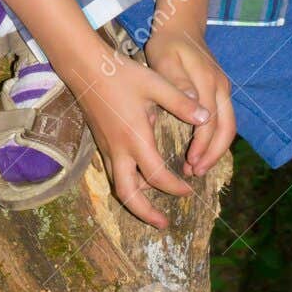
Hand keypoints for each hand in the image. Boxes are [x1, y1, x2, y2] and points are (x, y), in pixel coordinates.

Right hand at [64, 42, 210, 230]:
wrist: (85, 67)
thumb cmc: (121, 74)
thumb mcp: (155, 84)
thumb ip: (181, 102)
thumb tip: (207, 118)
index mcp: (135, 138)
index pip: (157, 175)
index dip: (175, 187)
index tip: (190, 190)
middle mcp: (119, 150)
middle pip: (128, 194)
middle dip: (145, 213)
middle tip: (163, 224)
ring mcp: (106, 148)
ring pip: (118, 186)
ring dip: (135, 201)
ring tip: (151, 211)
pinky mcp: (101, 143)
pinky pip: (113, 173)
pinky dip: (127, 184)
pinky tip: (138, 181)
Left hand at [144, 28, 234, 177]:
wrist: (181, 26)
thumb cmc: (168, 45)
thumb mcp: (165, 60)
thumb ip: (178, 84)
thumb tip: (194, 107)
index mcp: (207, 81)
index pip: (210, 122)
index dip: (202, 145)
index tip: (190, 162)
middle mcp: (221, 87)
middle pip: (227, 128)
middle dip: (214, 154)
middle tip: (196, 172)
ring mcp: (224, 89)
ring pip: (229, 126)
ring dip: (217, 149)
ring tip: (199, 167)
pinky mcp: (220, 91)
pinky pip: (225, 120)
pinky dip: (217, 139)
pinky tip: (203, 151)